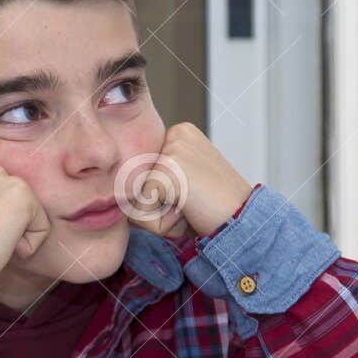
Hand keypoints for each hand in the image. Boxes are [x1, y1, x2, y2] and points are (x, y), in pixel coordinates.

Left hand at [124, 122, 253, 241]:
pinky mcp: (168, 168)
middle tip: (191, 206)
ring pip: (134, 199)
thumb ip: (150, 186)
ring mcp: (172, 148)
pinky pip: (141, 210)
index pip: (139, 174)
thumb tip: (111, 196)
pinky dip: (162, 224)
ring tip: (191, 209)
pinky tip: (190, 211)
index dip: (158, 200)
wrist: (246, 223)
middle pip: (132, 184)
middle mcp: (175, 133)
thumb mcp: (180, 189)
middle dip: (155, 209)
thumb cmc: (214, 212)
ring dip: (158, 218)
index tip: (191, 198)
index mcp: (179, 134)